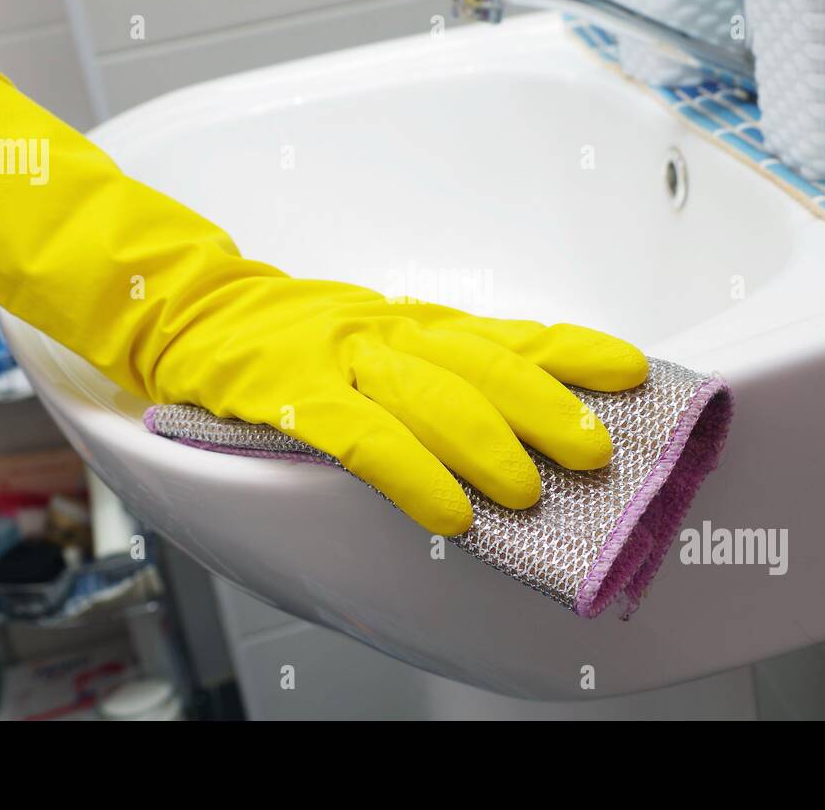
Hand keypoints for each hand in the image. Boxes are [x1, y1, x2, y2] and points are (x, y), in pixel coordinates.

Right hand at [151, 276, 648, 533]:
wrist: (193, 310)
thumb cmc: (294, 334)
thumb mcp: (376, 337)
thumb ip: (437, 366)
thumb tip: (523, 407)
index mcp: (414, 323)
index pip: (507, 333)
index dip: (572, 350)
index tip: (631, 370)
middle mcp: (390, 334)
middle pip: (481, 363)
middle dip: (544, 405)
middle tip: (594, 449)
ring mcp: (341, 360)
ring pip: (428, 395)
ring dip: (486, 445)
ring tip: (527, 492)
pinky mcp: (292, 394)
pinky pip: (360, 437)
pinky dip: (409, 474)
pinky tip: (446, 513)